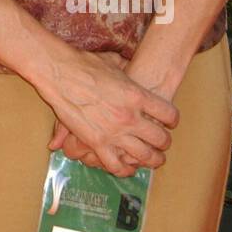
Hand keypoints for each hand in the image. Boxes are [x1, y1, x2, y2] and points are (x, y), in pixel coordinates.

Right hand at [42, 48, 177, 177]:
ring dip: (152, 160)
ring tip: (154, 160)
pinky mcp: (97, 143)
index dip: (172, 120)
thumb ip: (125, 67)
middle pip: (161, 138)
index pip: (169, 114)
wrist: (59, 73)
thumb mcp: (112, 62)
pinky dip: (125, 170)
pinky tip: (128, 168)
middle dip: (165, 143)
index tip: (170, 123)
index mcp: (137, 95)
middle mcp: (130, 116)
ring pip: (144, 156)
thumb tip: (129, 63)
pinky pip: (117, 165)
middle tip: (163, 144)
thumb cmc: (84, 64)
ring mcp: (114, 132)